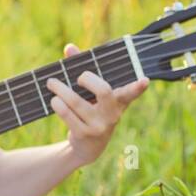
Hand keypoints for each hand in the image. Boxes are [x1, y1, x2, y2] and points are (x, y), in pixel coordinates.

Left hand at [44, 43, 148, 165]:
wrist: (88, 147)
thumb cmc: (92, 111)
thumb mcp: (93, 95)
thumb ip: (83, 68)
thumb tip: (70, 47)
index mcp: (119, 102)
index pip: (130, 93)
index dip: (138, 87)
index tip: (144, 80)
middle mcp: (112, 114)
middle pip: (103, 91)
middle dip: (87, 79)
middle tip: (78, 77)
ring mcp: (98, 126)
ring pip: (77, 102)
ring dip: (61, 89)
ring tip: (51, 83)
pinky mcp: (83, 134)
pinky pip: (67, 114)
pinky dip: (58, 104)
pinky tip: (54, 99)